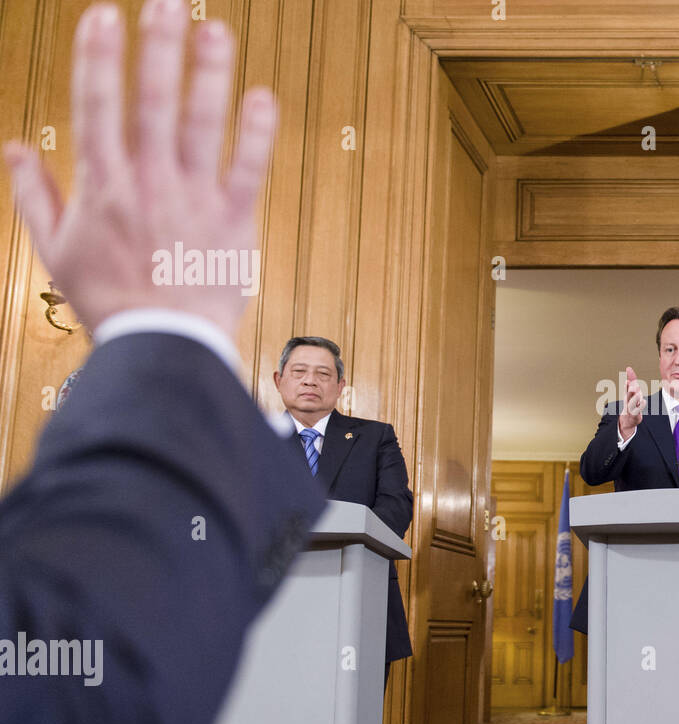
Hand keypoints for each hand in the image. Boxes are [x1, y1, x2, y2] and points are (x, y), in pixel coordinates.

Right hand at [3, 0, 277, 339]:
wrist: (162, 343)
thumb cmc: (111, 299)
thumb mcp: (54, 249)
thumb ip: (34, 192)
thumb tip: (14, 146)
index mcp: (101, 184)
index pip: (96, 105)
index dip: (99, 57)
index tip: (103, 17)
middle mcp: (147, 182)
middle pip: (152, 101)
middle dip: (157, 46)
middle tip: (164, 3)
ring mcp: (192, 198)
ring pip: (201, 124)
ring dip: (208, 74)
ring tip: (214, 30)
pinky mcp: (233, 220)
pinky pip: (248, 168)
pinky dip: (257, 133)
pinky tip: (263, 96)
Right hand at [618, 366, 643, 439]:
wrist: (628, 420)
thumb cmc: (631, 405)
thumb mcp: (631, 393)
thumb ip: (631, 382)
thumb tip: (629, 369)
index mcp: (628, 394)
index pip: (629, 384)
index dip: (630, 376)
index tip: (628, 368)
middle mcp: (628, 400)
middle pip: (629, 393)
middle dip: (630, 387)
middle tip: (630, 381)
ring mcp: (631, 408)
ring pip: (632, 402)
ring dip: (634, 396)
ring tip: (635, 391)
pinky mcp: (635, 414)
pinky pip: (638, 410)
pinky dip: (640, 406)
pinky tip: (643, 401)